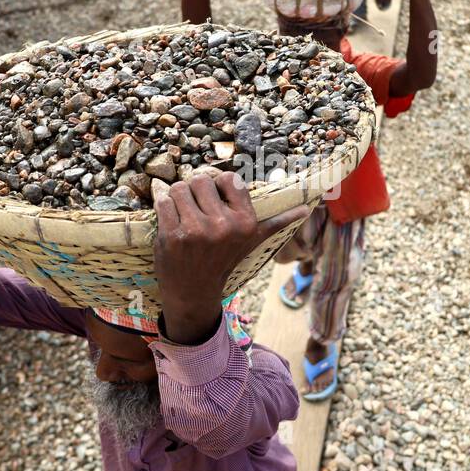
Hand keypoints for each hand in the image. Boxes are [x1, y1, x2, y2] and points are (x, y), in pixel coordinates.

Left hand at [154, 172, 308, 344]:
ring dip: (177, 198)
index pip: (229, 178)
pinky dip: (163, 207)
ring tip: (183, 216)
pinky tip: (171, 221)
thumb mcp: (253, 241)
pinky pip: (163, 201)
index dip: (218, 186)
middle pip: (201, 180)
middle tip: (195, 209)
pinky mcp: (173, 235)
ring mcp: (197, 231)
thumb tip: (306, 208)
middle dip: (195, 191)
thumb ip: (277, 222)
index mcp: (246, 222)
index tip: (214, 200)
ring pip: (179, 188)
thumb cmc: (223, 260)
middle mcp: (224, 226)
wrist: (195, 292)